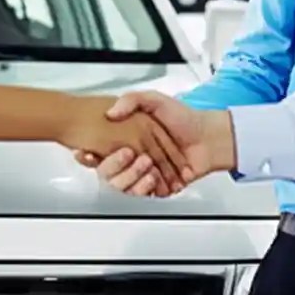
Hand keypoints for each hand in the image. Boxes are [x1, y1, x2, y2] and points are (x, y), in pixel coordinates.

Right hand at [73, 91, 235, 194]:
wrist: (209, 137)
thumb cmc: (184, 118)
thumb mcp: (155, 100)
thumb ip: (131, 100)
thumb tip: (110, 112)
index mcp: (127, 138)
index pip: (98, 151)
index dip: (88, 155)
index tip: (85, 152)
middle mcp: (133, 158)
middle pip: (108, 172)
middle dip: (114, 166)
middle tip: (127, 154)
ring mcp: (144, 174)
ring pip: (123, 186)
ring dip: (131, 177)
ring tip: (146, 165)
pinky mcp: (157, 187)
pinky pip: (143, 194)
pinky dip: (146, 187)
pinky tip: (153, 177)